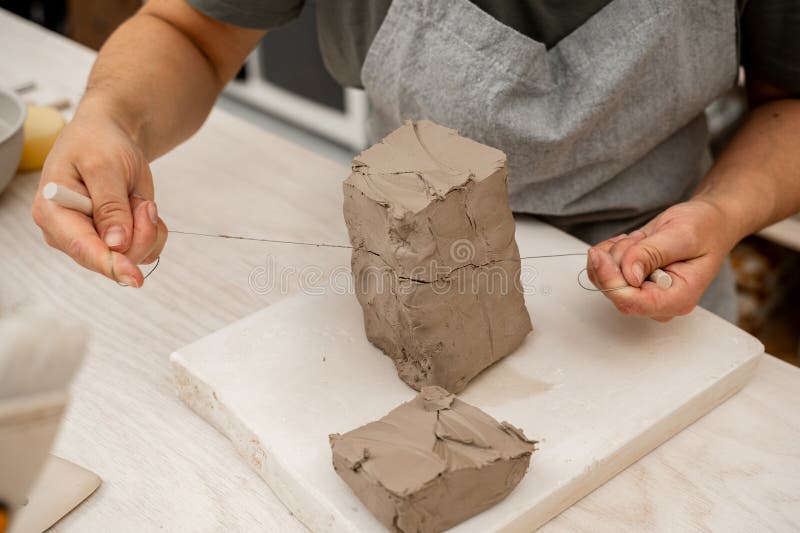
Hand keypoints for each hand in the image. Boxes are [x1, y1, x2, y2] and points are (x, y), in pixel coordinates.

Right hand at [31, 112, 166, 286]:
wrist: (108, 138)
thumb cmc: (97, 144)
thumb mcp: (105, 167)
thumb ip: (110, 206)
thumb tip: (115, 244)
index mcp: (53, 213)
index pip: (82, 248)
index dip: (110, 264)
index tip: (133, 277)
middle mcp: (69, 233)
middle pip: (112, 256)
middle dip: (139, 231)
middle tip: (143, 203)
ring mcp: (92, 240)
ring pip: (133, 255)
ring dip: (147, 227)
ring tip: (136, 198)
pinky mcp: (113, 242)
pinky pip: (145, 250)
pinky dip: (153, 230)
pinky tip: (141, 207)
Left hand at [585, 199, 737, 321]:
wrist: (708, 223)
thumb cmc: (704, 229)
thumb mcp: (682, 234)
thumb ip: (652, 254)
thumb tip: (628, 274)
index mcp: (678, 298)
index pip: (633, 303)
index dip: (611, 281)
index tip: (599, 256)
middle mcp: (659, 302)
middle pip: (616, 291)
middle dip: (618, 258)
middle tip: (641, 239)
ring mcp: (644, 294)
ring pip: (606, 278)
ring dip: (617, 252)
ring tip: (644, 240)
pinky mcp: (632, 284)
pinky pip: (603, 271)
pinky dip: (611, 251)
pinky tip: (633, 243)